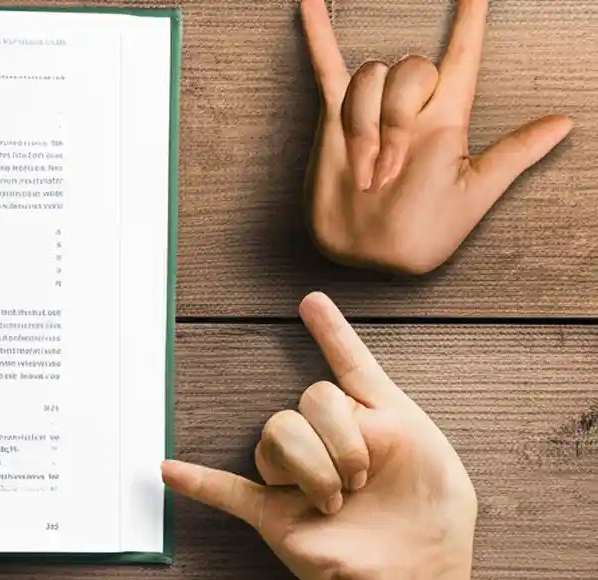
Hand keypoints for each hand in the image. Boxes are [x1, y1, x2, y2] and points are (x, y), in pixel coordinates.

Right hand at [162, 292, 476, 579]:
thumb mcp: (438, 463)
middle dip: (341, 439)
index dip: (332, 332)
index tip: (312, 301)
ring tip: (335, 502)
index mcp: (377, 424)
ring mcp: (300, 480)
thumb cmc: (436, 529)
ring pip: (276, 435)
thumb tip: (348, 408)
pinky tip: (170, 470)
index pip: (350, 367)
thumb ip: (398, 424)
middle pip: (310, 400)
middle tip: (364, 480)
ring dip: (310, 468)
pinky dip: (198, 480)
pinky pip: (229, 491)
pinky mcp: (275, 516)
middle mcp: (333, 444)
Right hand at [301, 0, 572, 273]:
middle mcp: (410, 110)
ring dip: (364, 124)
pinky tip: (310, 4)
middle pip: (408, 69)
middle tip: (390, 169)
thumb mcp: (474, 193)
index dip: (470, 22)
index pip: (463, 58)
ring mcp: (371, 112)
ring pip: (369, 76)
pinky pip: (327, 69)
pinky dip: (318, 36)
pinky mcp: (335, 122)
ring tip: (366, 171)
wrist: (371, 258)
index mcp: (446, 121)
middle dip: (397, 115)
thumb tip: (565, 122)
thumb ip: (514, 153)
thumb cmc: (422, 233)